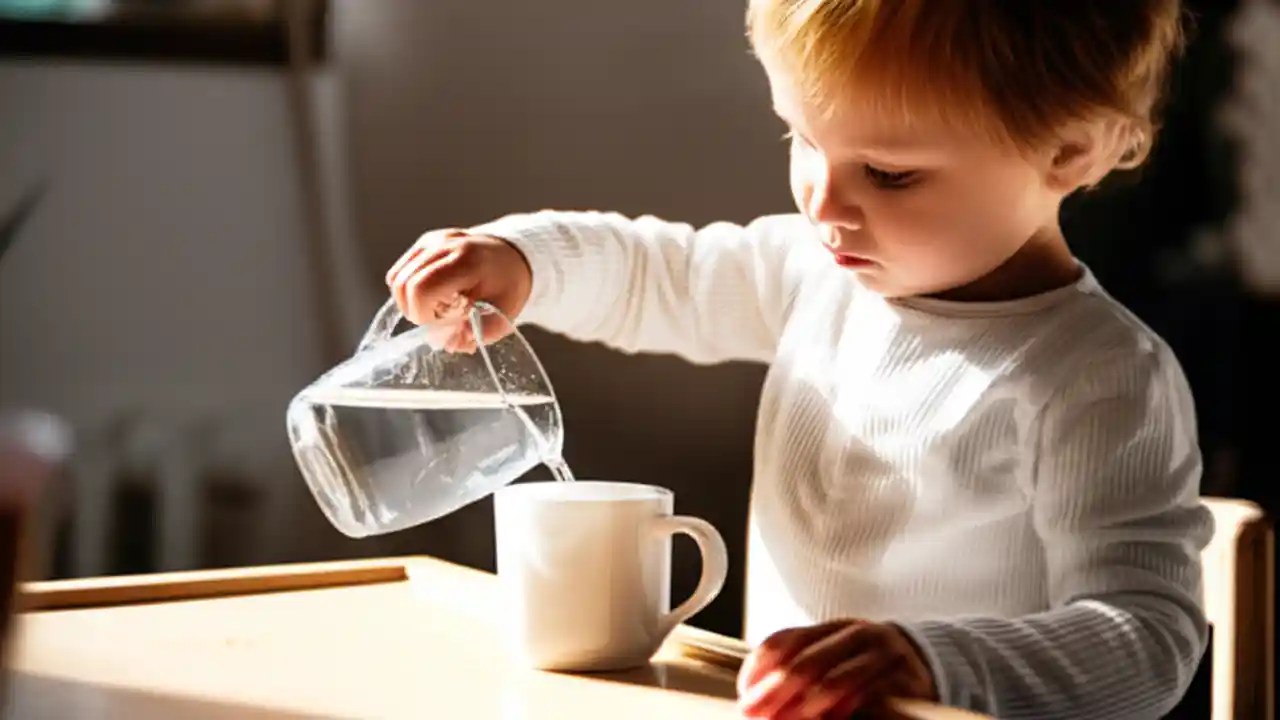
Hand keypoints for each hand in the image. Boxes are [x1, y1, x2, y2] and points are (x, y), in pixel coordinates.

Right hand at [385, 229, 532, 351]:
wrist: (513, 256)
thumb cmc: (508, 287)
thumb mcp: (503, 315)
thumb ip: (476, 333)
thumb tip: (448, 343)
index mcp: (467, 261)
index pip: (421, 288)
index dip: (423, 314)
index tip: (442, 323)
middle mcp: (445, 244)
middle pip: (403, 283)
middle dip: (415, 311)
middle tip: (439, 318)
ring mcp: (432, 240)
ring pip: (395, 277)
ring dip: (408, 302)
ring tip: (435, 307)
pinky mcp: (424, 243)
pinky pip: (399, 271)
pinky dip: (407, 290)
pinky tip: (430, 295)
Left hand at [737, 620, 936, 719]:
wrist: (926, 664)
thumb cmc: (867, 667)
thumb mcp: (833, 658)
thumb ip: (799, 667)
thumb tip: (756, 696)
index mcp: (830, 628)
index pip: (785, 641)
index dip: (759, 668)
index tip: (743, 694)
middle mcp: (856, 635)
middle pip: (807, 661)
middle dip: (776, 691)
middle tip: (754, 712)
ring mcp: (882, 655)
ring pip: (838, 678)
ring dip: (807, 705)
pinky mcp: (906, 680)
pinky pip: (872, 695)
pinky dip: (846, 710)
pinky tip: (830, 719)